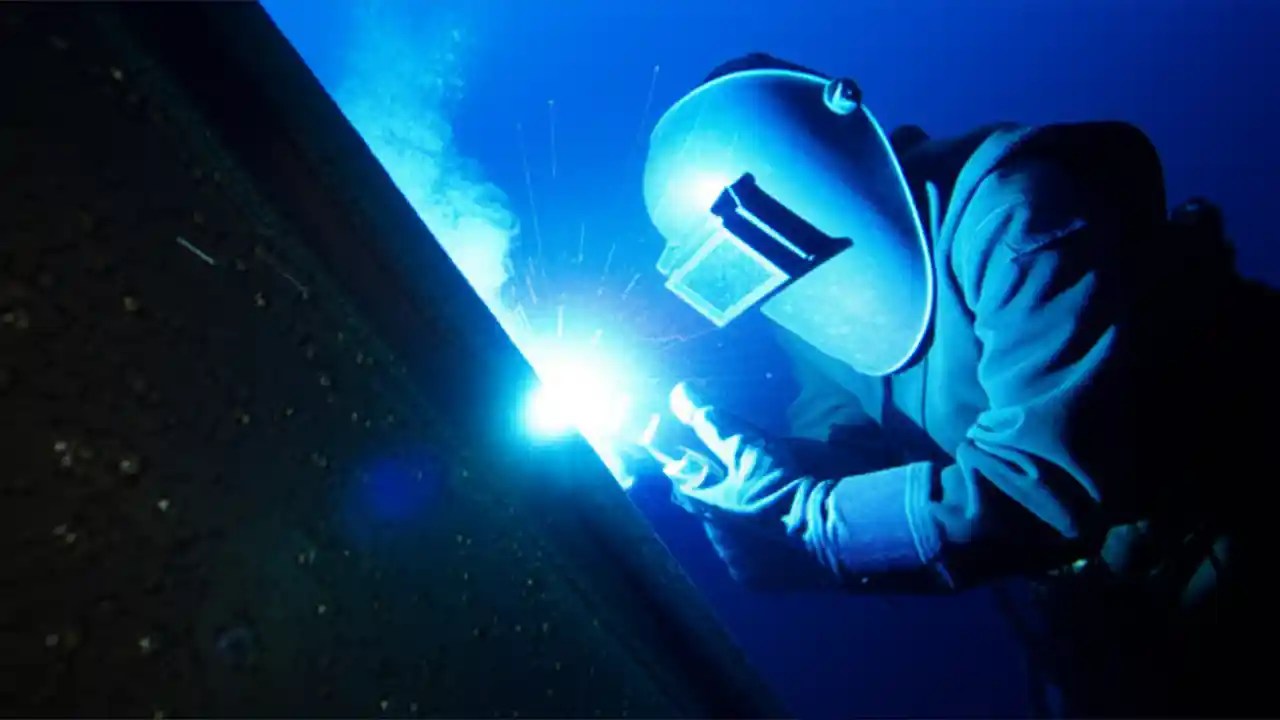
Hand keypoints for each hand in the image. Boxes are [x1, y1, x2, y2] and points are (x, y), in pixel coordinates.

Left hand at [644, 383, 836, 588]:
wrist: (840, 535)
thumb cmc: (791, 486)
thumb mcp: (754, 449)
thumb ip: (716, 425)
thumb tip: (679, 393)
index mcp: (710, 512)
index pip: (685, 487)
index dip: (696, 471)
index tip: (712, 462)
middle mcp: (717, 544)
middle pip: (711, 514)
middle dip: (726, 500)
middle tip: (756, 486)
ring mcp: (740, 568)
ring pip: (733, 537)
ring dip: (746, 524)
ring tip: (774, 509)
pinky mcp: (763, 584)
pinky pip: (754, 559)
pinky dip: (763, 545)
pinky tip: (784, 533)